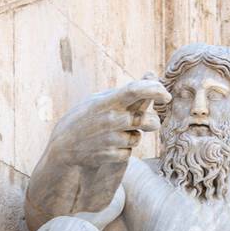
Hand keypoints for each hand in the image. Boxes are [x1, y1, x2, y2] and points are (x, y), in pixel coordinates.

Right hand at [49, 78, 169, 170]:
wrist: (63, 146)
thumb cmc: (84, 118)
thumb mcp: (100, 99)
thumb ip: (126, 91)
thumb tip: (151, 74)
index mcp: (109, 102)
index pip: (136, 90)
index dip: (155, 90)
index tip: (166, 96)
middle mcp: (112, 120)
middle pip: (148, 121)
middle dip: (153, 122)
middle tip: (150, 122)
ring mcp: (112, 139)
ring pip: (138, 138)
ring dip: (134, 136)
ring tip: (118, 134)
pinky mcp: (111, 156)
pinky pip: (128, 153)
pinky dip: (124, 150)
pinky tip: (110, 146)